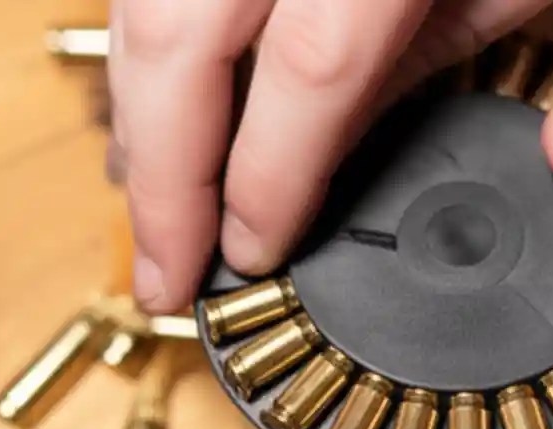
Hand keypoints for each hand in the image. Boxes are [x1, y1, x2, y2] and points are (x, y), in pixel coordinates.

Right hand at [108, 0, 550, 311]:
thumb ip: (414, 64)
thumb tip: (324, 162)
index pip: (311, 69)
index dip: (268, 179)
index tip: (250, 254)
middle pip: (177, 38)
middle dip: (161, 176)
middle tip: (162, 277)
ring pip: (139, 6)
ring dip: (138, 120)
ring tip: (151, 211)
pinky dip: (146, 55)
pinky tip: (156, 117)